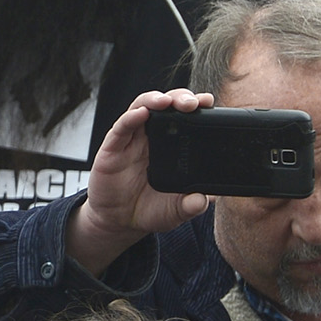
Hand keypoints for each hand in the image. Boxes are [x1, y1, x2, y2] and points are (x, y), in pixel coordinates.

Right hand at [67, 89, 215, 276]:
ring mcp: (131, 140)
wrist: (119, 222)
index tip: (208, 102)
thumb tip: (205, 200)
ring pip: (142, 107)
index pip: (185, 118)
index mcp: (171, 146)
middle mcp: (152, 138)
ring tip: (166, 101)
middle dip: (180, 98)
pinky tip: (141, 114)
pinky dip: (131, 117)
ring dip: (155, 100)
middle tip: (192, 103)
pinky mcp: (112, 148)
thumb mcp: (175, 210)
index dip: (197, 107)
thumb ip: (190, 205)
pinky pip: (121, 127)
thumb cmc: (149, 210)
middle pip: (166, 106)